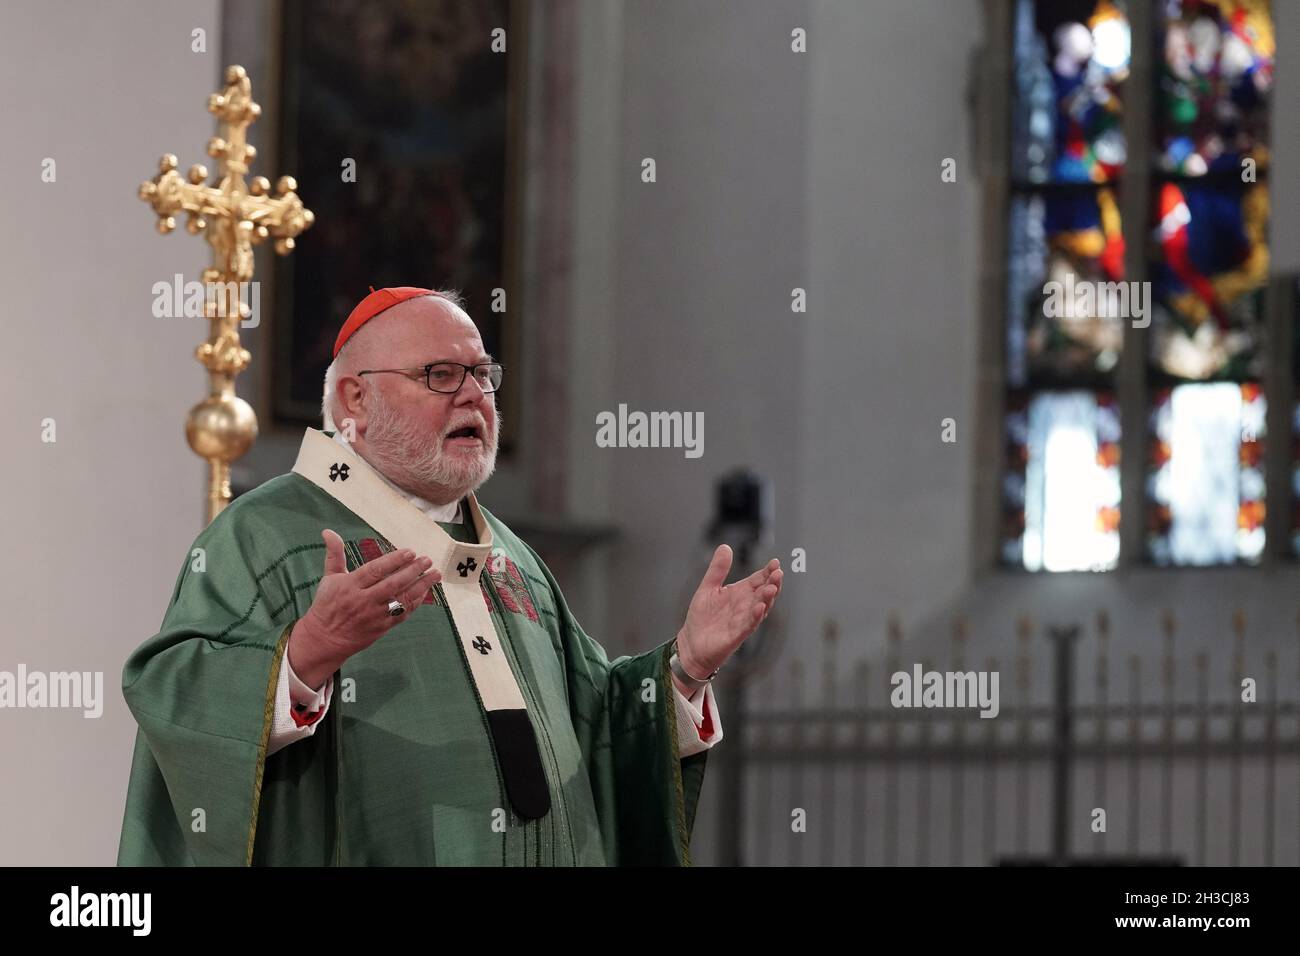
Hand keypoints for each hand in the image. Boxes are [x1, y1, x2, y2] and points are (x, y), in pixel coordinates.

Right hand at [288, 529, 441, 687]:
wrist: (325, 639)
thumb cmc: (327, 604)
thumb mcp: (329, 578)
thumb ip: (335, 554)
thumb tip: (328, 531)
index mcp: (350, 586)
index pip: (375, 570)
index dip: (394, 561)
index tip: (410, 552)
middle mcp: (363, 600)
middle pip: (392, 584)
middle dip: (412, 571)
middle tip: (427, 560)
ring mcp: (373, 616)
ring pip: (401, 600)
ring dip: (421, 586)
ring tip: (435, 574)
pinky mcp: (381, 628)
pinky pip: (402, 614)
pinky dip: (415, 603)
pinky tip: (425, 591)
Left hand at [676, 545, 782, 680]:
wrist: (691, 643)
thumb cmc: (702, 617)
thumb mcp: (708, 587)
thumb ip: (718, 569)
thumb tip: (726, 546)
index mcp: (740, 593)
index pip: (758, 580)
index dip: (767, 572)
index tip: (775, 562)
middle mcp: (746, 606)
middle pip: (764, 592)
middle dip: (772, 583)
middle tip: (778, 573)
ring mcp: (743, 620)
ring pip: (760, 608)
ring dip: (767, 598)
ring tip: (771, 588)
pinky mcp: (737, 635)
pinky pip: (749, 625)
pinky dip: (755, 617)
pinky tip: (760, 607)